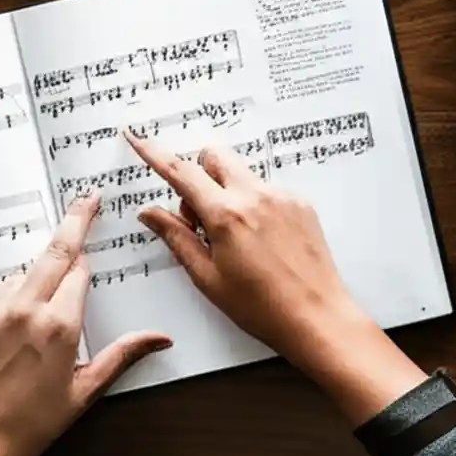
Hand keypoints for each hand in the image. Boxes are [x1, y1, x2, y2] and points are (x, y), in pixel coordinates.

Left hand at [0, 191, 171, 455]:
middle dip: (73, 221)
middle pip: (54, 251)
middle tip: (85, 199)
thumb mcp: (86, 391)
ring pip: (23, 272)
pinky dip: (9, 294)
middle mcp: (25, 309)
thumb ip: (123, 355)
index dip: (86, 265)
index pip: (79, 271)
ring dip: (37, 275)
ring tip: (40, 309)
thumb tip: (161, 338)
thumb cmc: (33, 423)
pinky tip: (15, 319)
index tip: (93, 246)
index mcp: (59, 325)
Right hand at [124, 131, 426, 424]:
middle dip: (199, 174)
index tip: (137, 138)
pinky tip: (261, 241)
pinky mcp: (301, 204)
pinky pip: (265, 189)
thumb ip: (176, 237)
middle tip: (199, 218)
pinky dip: (253, 205)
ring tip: (234, 237)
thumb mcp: (207, 277)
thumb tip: (149, 212)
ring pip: (240, 173)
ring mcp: (281, 197)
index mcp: (226, 215)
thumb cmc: (261, 307)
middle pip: (214, 157)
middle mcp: (254, 196)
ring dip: (226, 191)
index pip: (181, 172)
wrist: (317, 318)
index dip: (154, 153)